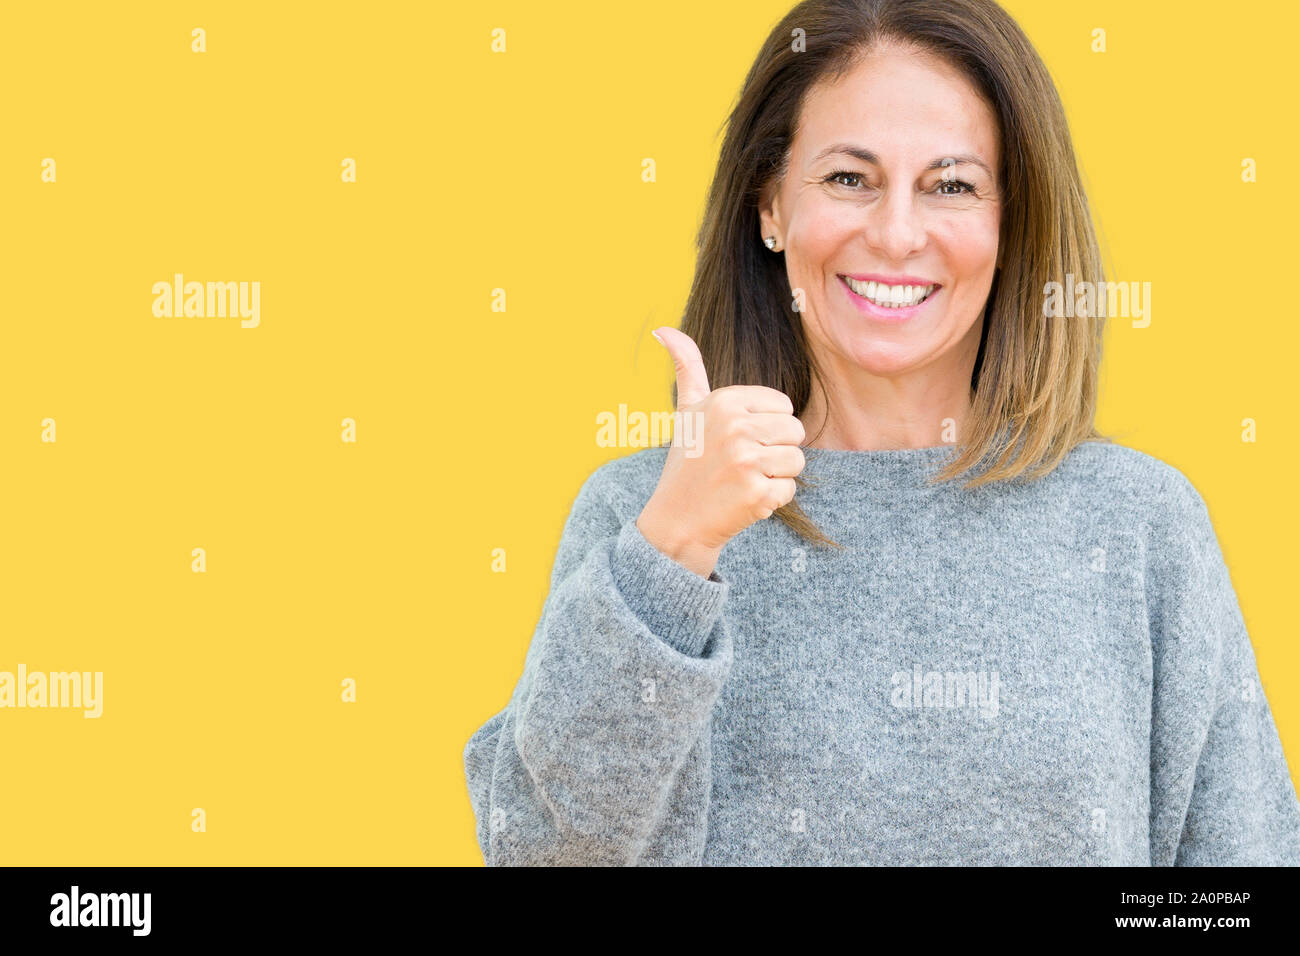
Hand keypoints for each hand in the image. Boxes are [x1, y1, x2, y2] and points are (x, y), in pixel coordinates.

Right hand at [636, 326, 805, 577]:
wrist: (677, 520)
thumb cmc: (688, 462)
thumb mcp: (687, 410)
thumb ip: (687, 367)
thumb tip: (662, 329)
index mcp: (725, 401)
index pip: (784, 406)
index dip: (768, 427)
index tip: (738, 441)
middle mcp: (735, 427)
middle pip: (796, 432)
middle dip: (775, 451)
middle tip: (741, 465)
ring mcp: (746, 461)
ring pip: (797, 461)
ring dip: (776, 476)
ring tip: (743, 481)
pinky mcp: (756, 494)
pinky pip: (789, 490)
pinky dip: (771, 501)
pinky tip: (744, 501)